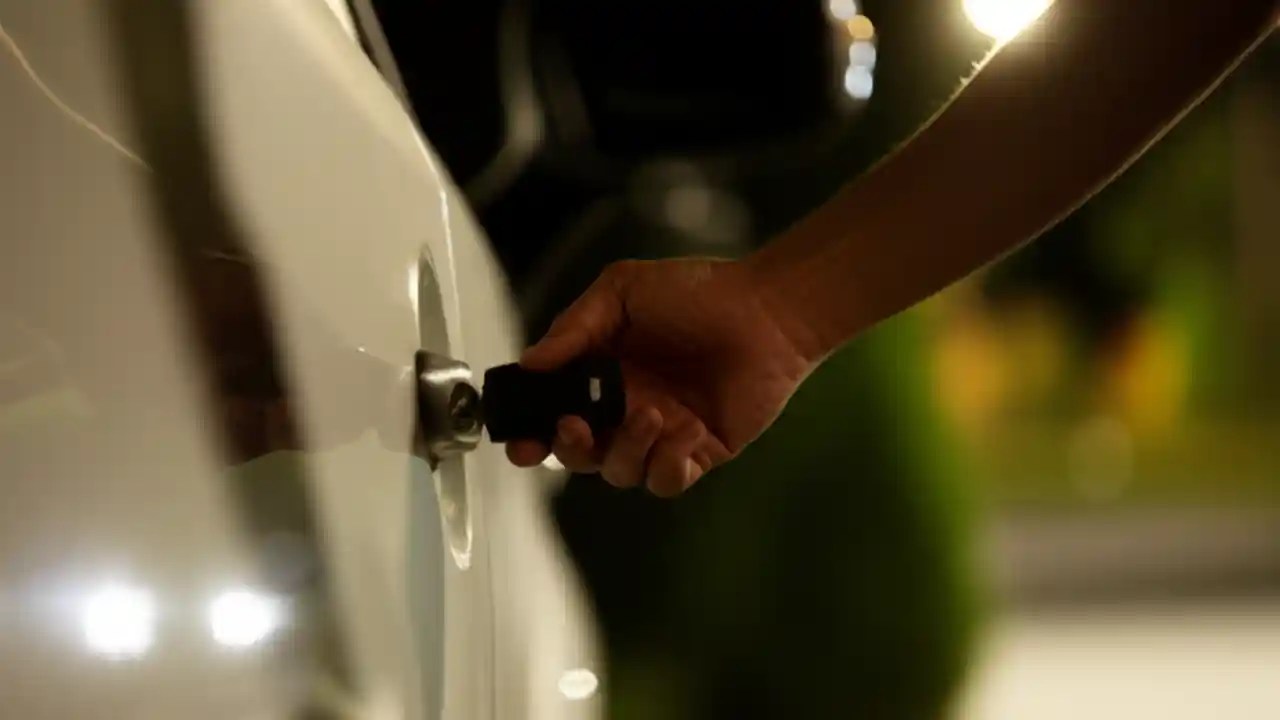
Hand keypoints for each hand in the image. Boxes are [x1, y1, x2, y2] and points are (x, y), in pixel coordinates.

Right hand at [504, 258, 813, 495]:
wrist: (767, 310)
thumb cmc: (697, 293)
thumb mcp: (623, 292)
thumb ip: (574, 329)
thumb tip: (529, 363)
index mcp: (599, 374)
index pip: (552, 413)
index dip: (531, 433)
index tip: (520, 441)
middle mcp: (624, 409)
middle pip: (579, 454)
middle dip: (569, 449)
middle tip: (576, 427)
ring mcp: (662, 434)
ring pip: (621, 471)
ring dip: (626, 451)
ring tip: (651, 414)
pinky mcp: (699, 453)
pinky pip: (667, 480)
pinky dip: (668, 464)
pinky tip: (687, 430)